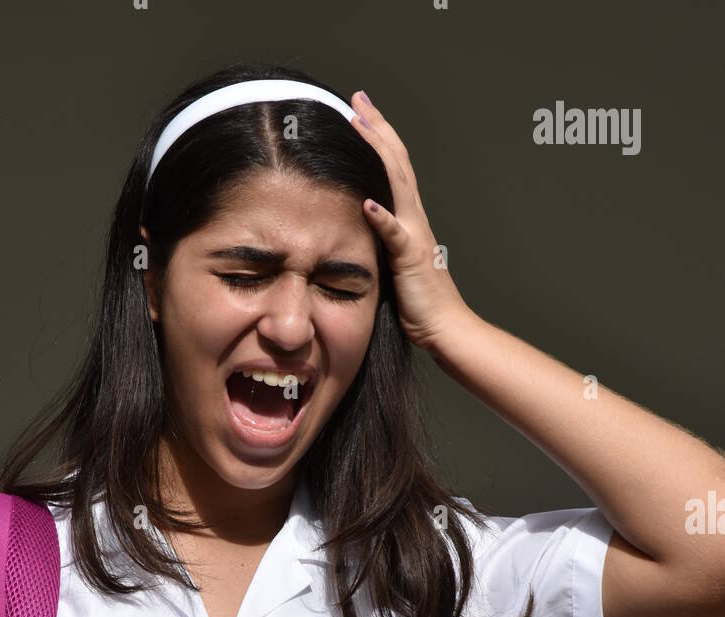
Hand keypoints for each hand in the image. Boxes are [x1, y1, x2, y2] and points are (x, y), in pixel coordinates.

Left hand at [350, 89, 471, 358]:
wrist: (446, 328)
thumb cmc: (420, 303)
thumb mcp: (393, 264)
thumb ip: (380, 242)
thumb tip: (359, 229)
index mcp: (409, 219)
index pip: (392, 168)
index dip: (377, 138)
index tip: (359, 112)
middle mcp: (414, 219)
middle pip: (396, 163)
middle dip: (377, 129)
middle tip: (358, 99)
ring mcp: (413, 236)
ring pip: (397, 185)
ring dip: (378, 153)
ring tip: (360, 127)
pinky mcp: (410, 260)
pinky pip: (395, 235)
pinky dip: (383, 217)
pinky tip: (367, 202)